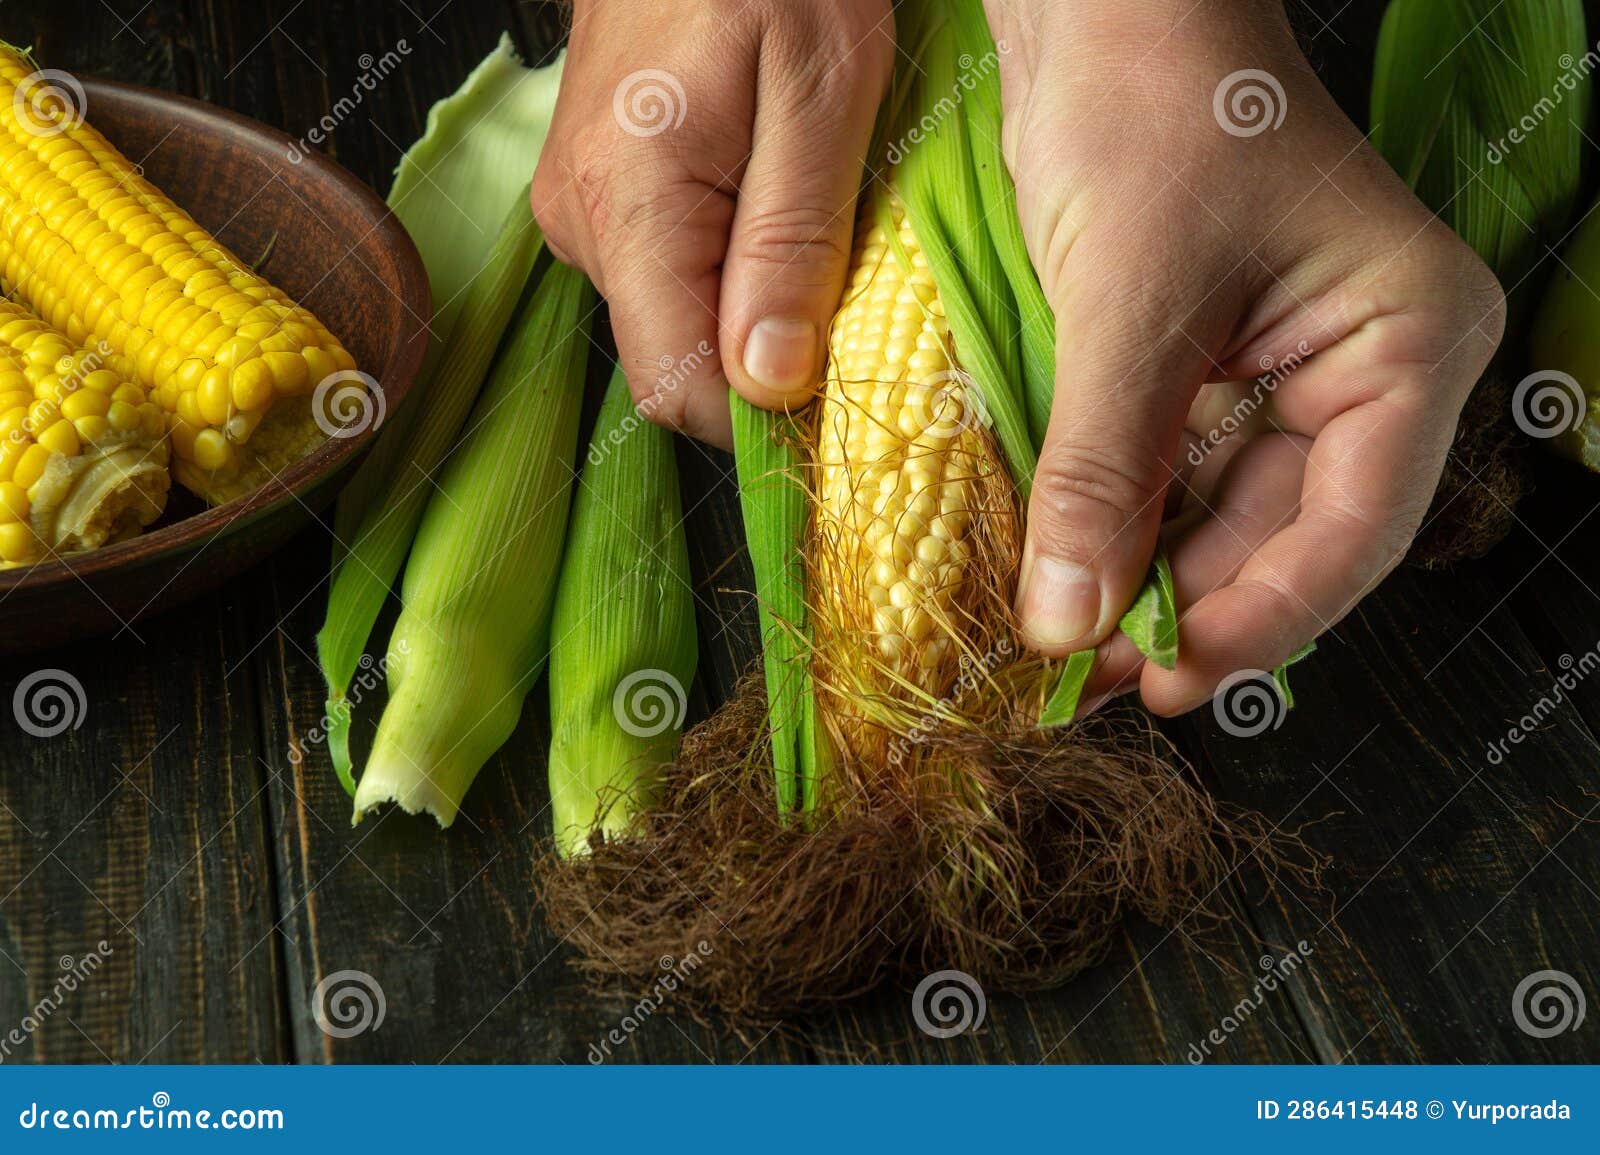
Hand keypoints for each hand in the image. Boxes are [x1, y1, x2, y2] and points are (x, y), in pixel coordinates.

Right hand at [531, 0, 893, 445]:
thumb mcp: (822, 91)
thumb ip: (792, 242)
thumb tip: (770, 381)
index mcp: (630, 200)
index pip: (679, 385)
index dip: (765, 414)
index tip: (846, 386)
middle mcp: (582, 220)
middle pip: (678, 360)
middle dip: (768, 357)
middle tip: (849, 284)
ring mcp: (579, 208)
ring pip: (675, 320)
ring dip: (753, 307)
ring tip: (811, 220)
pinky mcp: (597, 193)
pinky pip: (667, 272)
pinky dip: (729, 268)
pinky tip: (771, 205)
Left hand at [986, 0, 1504, 713]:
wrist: (1099, 16)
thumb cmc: (1150, 113)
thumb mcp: (1126, 306)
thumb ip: (1100, 470)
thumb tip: (1069, 620)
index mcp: (1408, 343)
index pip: (1354, 527)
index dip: (1263, 620)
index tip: (1173, 682)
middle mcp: (1364, 370)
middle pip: (1287, 537)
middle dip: (1191, 611)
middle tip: (1095, 681)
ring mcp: (1288, 373)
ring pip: (1226, 518)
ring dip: (1150, 582)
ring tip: (1073, 650)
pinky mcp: (1213, 370)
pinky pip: (1178, 476)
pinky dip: (1125, 526)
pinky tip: (1073, 575)